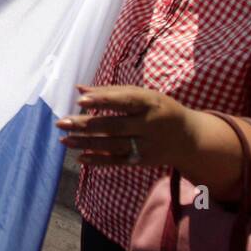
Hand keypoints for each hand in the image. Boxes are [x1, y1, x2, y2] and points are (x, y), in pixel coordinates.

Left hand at [56, 84, 196, 166]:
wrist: (188, 137)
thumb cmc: (158, 109)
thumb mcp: (143, 95)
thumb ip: (111, 91)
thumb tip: (79, 88)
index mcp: (150, 103)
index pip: (125, 101)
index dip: (103, 100)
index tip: (80, 100)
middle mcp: (150, 125)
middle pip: (114, 126)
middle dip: (86, 125)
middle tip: (62, 122)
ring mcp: (147, 145)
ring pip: (112, 145)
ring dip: (86, 143)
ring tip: (64, 139)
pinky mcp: (142, 160)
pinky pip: (117, 162)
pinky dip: (98, 161)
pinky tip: (80, 158)